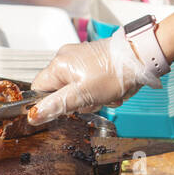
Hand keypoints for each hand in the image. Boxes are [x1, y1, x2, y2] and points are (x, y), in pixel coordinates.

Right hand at [29, 31, 161, 124]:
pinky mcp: (93, 62)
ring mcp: (80, 59)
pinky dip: (98, 91)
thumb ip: (56, 106)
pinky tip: (110, 90)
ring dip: (91, 99)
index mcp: (58, 64)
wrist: (139, 58)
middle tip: (92, 101)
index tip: (65, 109)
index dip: (49, 103)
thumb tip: (34, 116)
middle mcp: (66, 58)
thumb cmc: (114, 73)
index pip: (38, 89)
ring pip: (76, 90)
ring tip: (105, 95)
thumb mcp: (82, 95)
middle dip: (77, 102)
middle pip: (59, 91)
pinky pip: (88, 84)